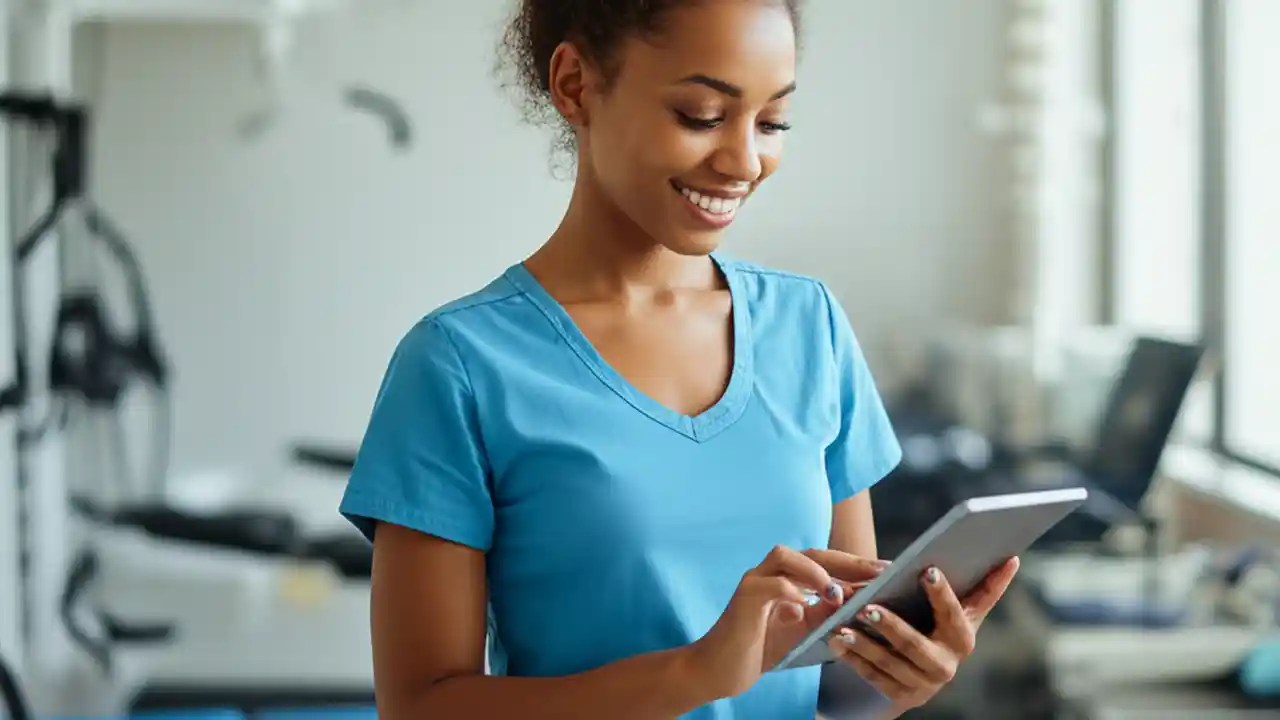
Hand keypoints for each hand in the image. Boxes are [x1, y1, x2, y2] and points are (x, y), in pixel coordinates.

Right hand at [686, 546, 888, 700]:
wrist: (719, 669)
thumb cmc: (760, 649)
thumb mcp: (803, 631)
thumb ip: (825, 615)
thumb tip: (859, 601)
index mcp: (786, 578)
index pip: (825, 561)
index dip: (855, 564)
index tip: (886, 570)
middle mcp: (769, 572)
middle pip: (810, 552)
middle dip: (846, 561)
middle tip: (877, 572)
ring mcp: (754, 582)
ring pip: (784, 555)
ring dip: (815, 571)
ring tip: (836, 593)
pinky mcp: (743, 598)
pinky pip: (769, 584)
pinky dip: (790, 592)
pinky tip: (804, 607)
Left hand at [826, 557, 1020, 713]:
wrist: (925, 672)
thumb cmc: (943, 626)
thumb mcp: (963, 610)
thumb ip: (986, 587)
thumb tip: (1012, 559)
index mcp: (963, 638)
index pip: (954, 613)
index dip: (942, 593)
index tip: (927, 570)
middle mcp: (947, 665)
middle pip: (916, 644)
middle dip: (892, 626)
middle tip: (868, 607)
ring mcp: (923, 684)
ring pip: (889, 662)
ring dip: (863, 643)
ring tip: (841, 625)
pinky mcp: (902, 697)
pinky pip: (873, 677)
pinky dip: (854, 658)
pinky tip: (836, 640)